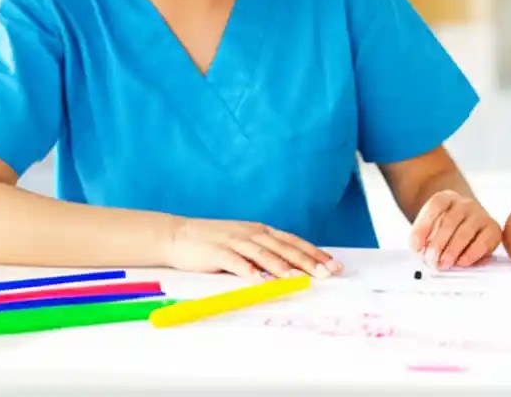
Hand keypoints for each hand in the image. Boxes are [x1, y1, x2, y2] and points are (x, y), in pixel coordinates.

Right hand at [165, 217, 341, 279]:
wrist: (178, 234)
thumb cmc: (213, 241)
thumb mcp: (243, 241)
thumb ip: (264, 251)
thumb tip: (291, 266)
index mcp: (260, 230)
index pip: (293, 241)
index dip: (314, 252)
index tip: (332, 263)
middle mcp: (252, 233)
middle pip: (285, 247)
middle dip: (308, 261)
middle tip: (327, 273)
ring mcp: (235, 241)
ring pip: (265, 254)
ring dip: (284, 267)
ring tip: (301, 278)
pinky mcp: (218, 252)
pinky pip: (237, 263)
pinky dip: (250, 272)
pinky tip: (261, 281)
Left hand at [409, 190, 501, 269]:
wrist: (468, 223)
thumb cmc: (447, 227)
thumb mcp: (431, 226)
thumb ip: (423, 237)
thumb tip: (420, 251)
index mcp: (446, 198)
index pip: (435, 207)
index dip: (423, 228)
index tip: (416, 248)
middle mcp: (464, 203)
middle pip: (449, 223)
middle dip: (437, 246)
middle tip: (431, 261)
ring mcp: (480, 214)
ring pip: (464, 233)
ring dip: (452, 252)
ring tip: (444, 263)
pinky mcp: (493, 229)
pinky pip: (483, 242)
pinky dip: (471, 254)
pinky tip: (462, 262)